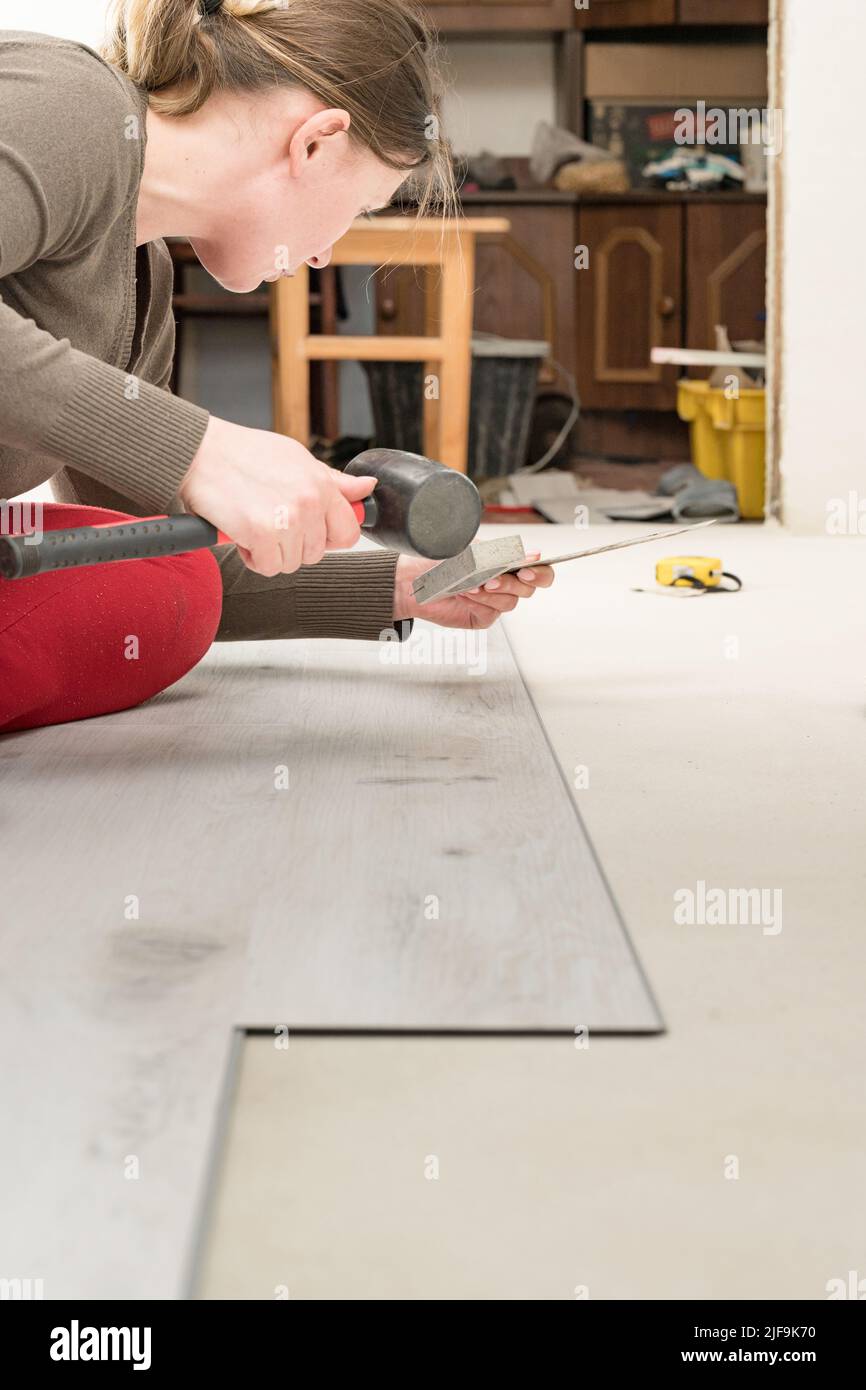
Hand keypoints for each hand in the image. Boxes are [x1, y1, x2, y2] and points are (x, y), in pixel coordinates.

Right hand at [178, 416, 375, 575]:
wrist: (201, 452)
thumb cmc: (244, 454)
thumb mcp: (296, 459)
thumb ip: (332, 481)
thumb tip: (367, 487)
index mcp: (321, 484)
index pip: (348, 532)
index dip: (329, 538)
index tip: (309, 532)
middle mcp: (308, 502)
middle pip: (317, 553)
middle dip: (294, 545)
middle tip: (272, 523)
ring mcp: (286, 519)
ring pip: (291, 563)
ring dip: (271, 552)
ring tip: (254, 524)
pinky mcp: (260, 534)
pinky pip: (268, 567)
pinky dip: (253, 557)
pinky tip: (243, 534)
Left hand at [394, 551, 553, 628]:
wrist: (414, 578)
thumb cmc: (442, 559)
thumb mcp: (474, 551)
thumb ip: (504, 555)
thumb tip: (532, 555)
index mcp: (508, 562)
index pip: (540, 571)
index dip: (540, 573)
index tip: (527, 570)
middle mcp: (505, 583)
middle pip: (529, 589)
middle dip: (512, 584)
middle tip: (493, 580)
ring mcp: (495, 602)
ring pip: (510, 602)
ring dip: (491, 593)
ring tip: (470, 584)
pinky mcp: (483, 617)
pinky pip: (491, 613)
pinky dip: (479, 602)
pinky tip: (465, 594)